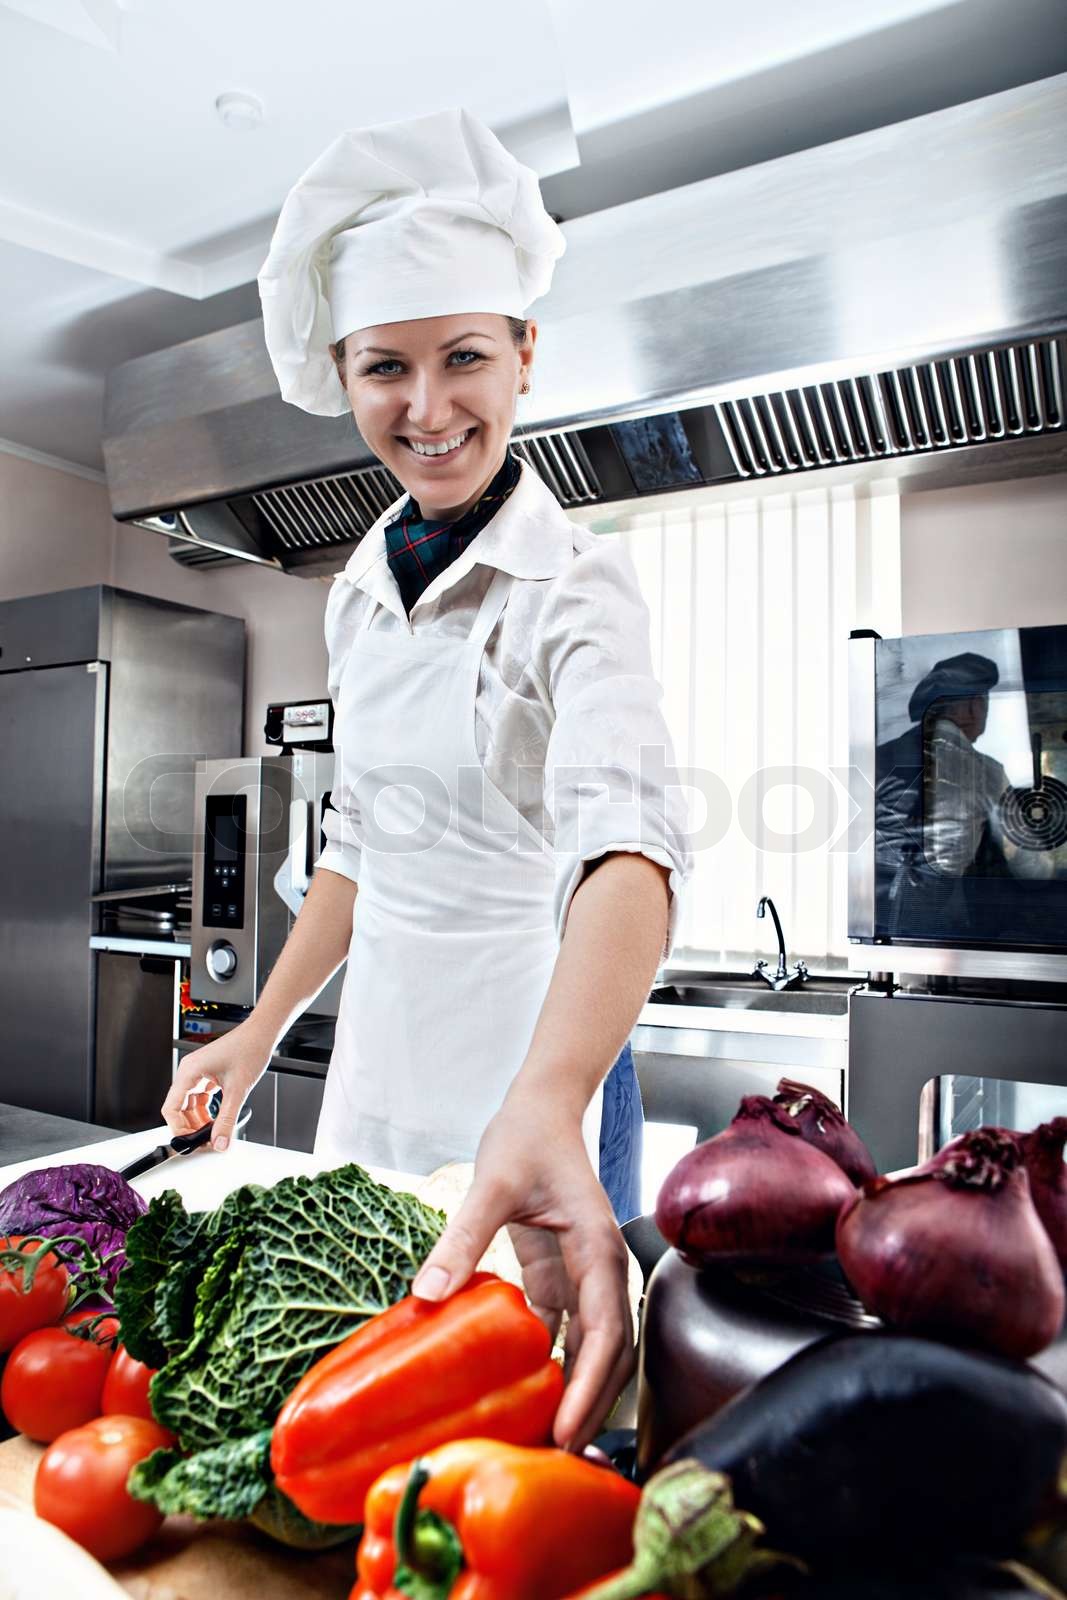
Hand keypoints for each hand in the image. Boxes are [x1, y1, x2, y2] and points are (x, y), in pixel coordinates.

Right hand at [161, 1020, 271, 1150]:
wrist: (262, 1034)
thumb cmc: (249, 1049)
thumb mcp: (238, 1091)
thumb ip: (227, 1120)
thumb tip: (219, 1142)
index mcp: (189, 1072)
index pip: (171, 1108)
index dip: (178, 1129)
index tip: (190, 1142)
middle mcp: (189, 1071)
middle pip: (179, 1108)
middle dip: (191, 1126)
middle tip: (206, 1140)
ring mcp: (197, 1072)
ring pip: (189, 1104)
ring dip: (199, 1120)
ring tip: (214, 1131)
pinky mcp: (206, 1073)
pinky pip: (199, 1097)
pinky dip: (206, 1110)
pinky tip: (216, 1117)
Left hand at [411, 1086, 633, 1451]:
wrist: (540, 1108)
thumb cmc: (527, 1136)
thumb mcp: (494, 1181)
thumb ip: (464, 1235)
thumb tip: (430, 1292)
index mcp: (598, 1248)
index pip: (606, 1330)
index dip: (590, 1384)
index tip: (568, 1428)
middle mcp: (599, 1269)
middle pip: (610, 1353)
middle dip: (590, 1405)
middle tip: (556, 1457)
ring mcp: (581, 1276)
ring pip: (590, 1350)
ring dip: (573, 1392)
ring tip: (541, 1441)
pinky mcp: (558, 1277)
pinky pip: (561, 1334)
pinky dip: (549, 1368)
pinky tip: (520, 1398)